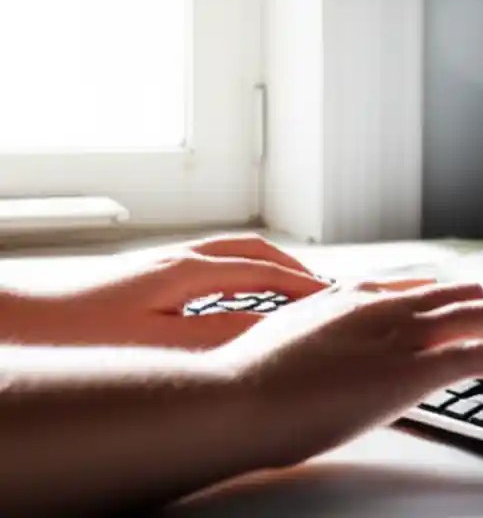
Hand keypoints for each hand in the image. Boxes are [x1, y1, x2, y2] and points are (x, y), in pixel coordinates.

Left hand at [46, 235, 329, 348]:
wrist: (18, 315)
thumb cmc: (77, 332)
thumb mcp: (157, 342)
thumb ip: (218, 337)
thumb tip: (268, 336)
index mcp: (189, 269)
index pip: (266, 273)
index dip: (306, 288)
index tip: (337, 303)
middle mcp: (180, 257)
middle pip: (254, 252)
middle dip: (294, 269)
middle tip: (324, 292)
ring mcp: (162, 261)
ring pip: (232, 253)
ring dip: (268, 268)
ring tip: (290, 290)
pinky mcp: (145, 274)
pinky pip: (213, 263)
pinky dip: (241, 273)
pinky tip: (235, 297)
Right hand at [215, 279, 482, 467]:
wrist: (231, 400)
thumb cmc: (243, 385)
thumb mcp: (282, 346)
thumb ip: (312, 340)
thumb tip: (317, 355)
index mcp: (347, 298)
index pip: (414, 288)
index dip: (444, 301)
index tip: (458, 310)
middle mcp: (380, 306)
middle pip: (454, 294)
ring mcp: (398, 335)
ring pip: (476, 315)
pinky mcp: (413, 371)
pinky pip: (481, 356)